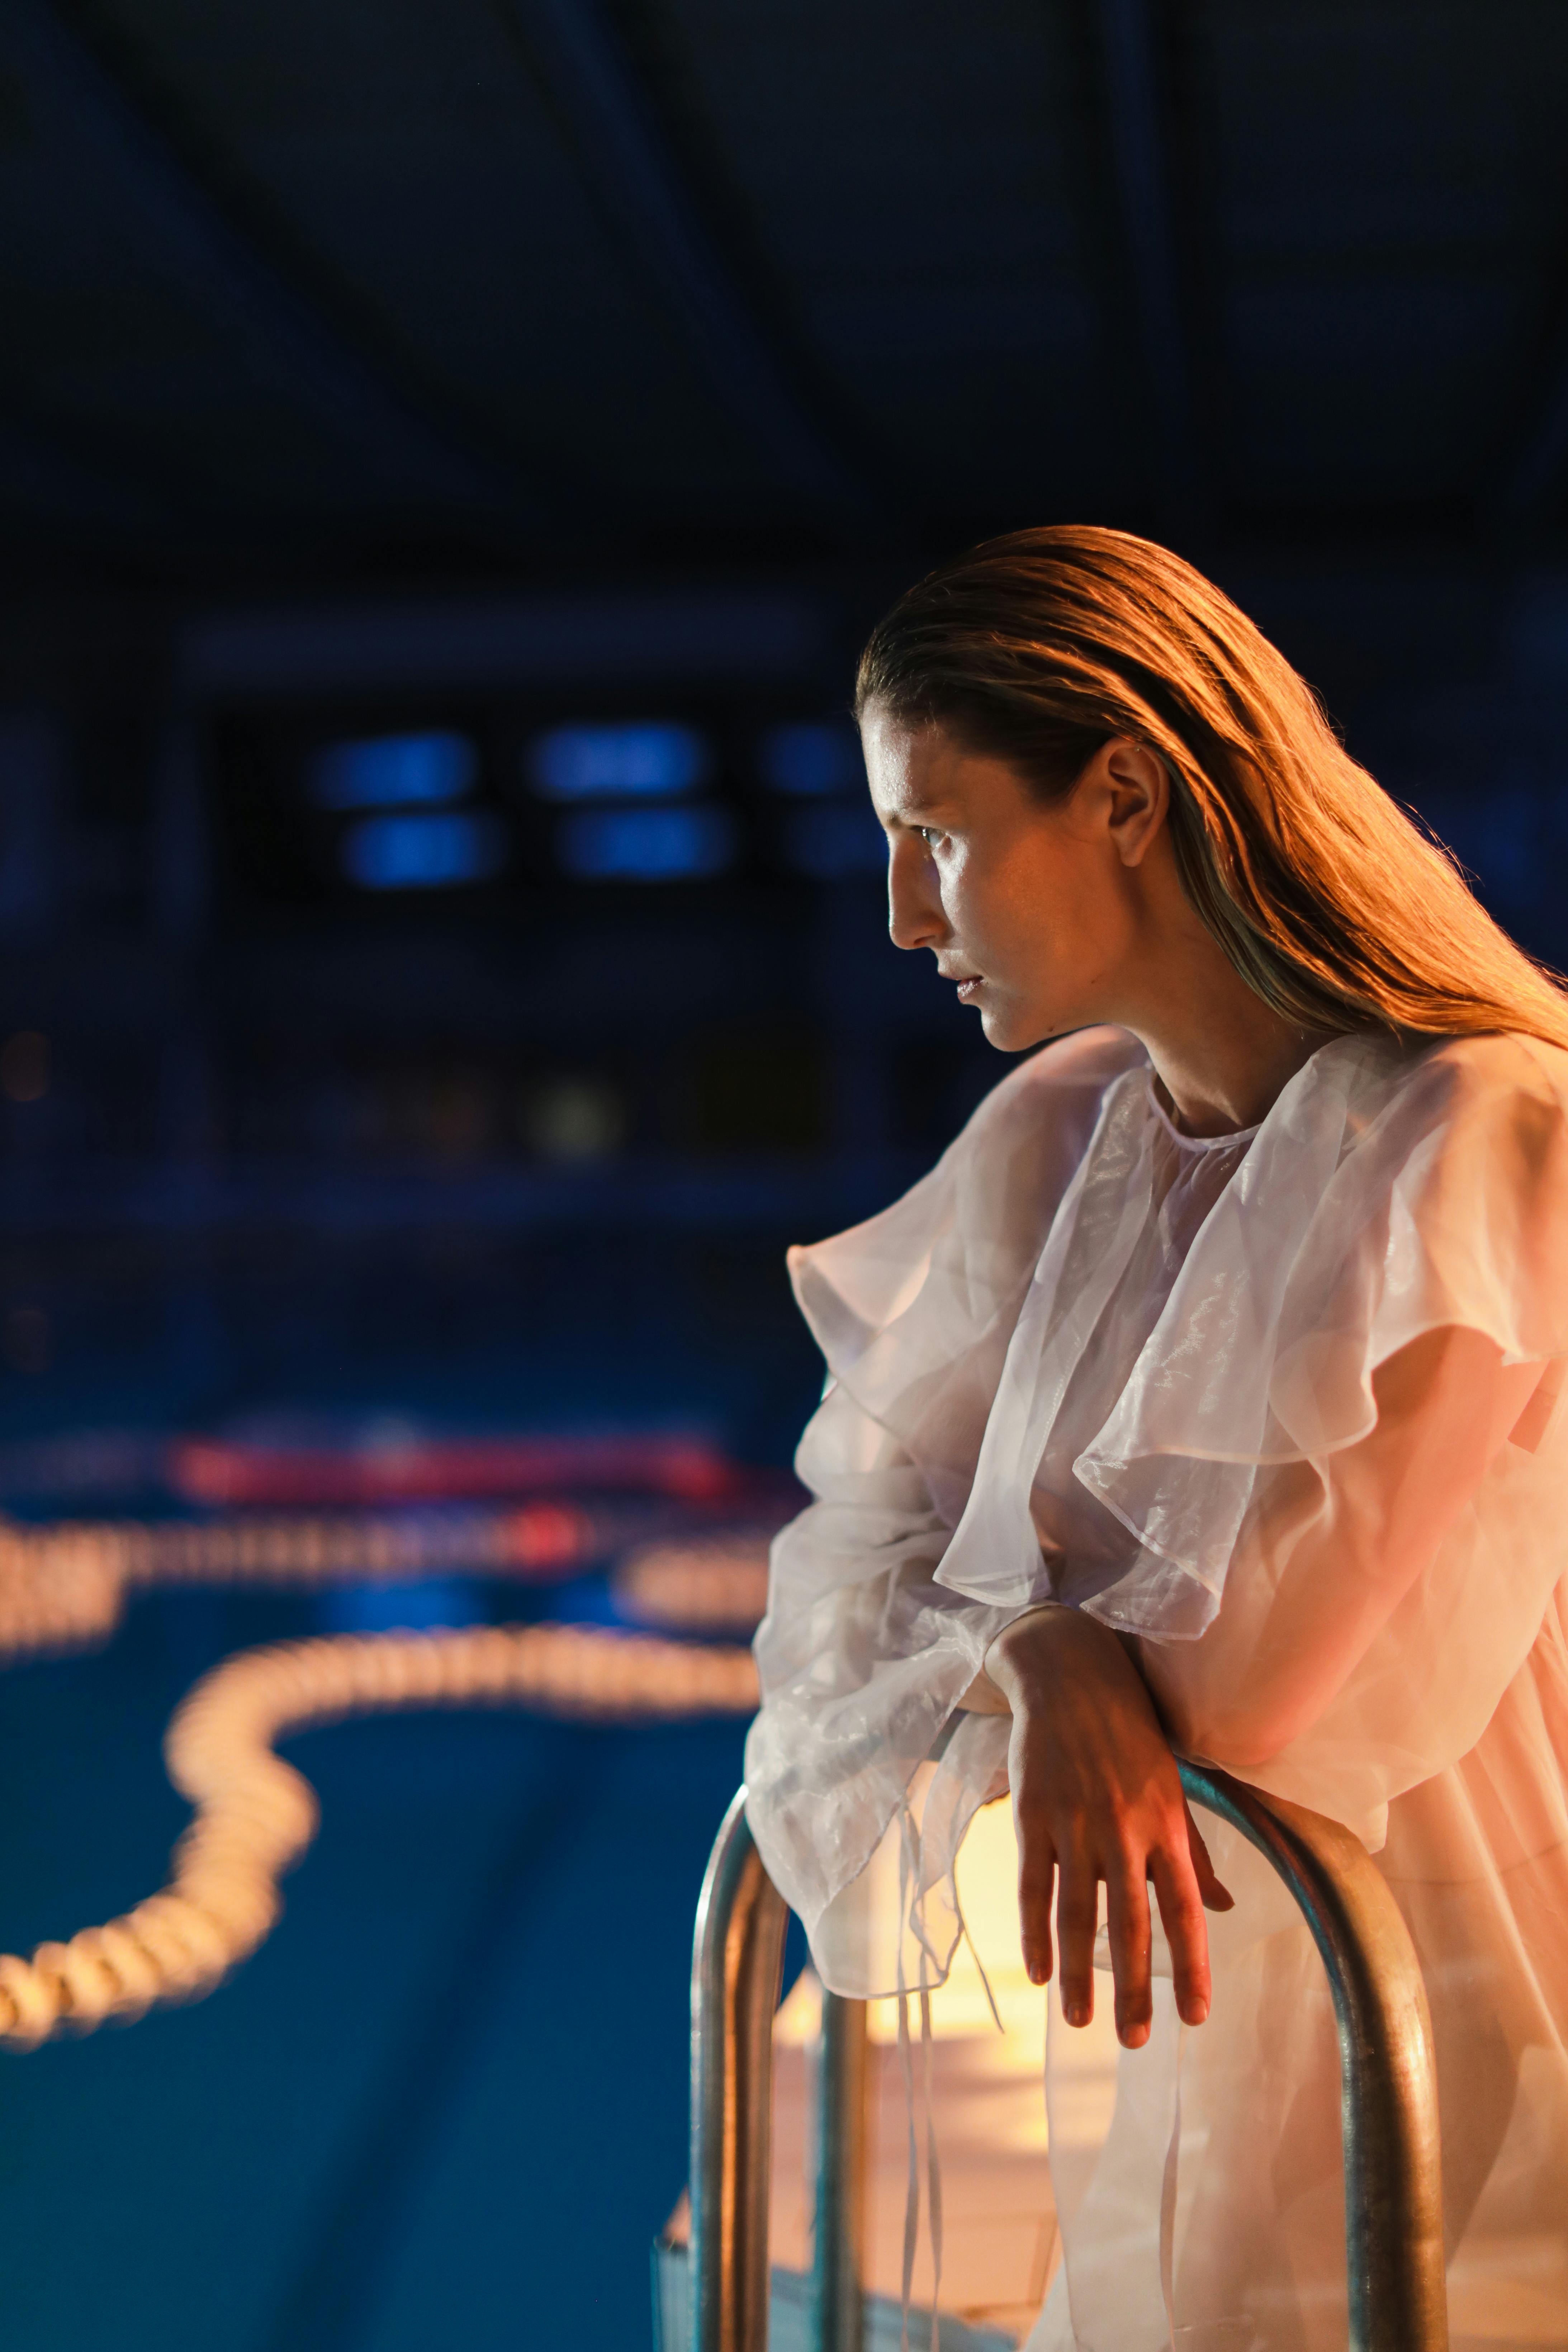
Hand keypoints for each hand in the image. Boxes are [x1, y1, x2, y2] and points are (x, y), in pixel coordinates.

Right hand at [983, 1607, 1232, 2048]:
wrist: (1070, 1674)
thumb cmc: (1130, 1734)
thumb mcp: (1173, 1787)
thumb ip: (1193, 1854)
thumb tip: (1224, 1911)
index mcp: (1167, 1823)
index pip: (1185, 1909)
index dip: (1192, 1965)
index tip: (1196, 2018)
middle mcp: (1123, 1829)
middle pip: (1131, 1923)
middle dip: (1135, 1987)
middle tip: (1136, 2041)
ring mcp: (1075, 1823)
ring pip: (1078, 1914)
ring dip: (1078, 1973)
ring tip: (1079, 2021)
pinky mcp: (1033, 1816)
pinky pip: (1032, 1887)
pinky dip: (1034, 1933)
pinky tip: (1038, 1972)